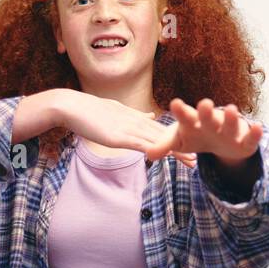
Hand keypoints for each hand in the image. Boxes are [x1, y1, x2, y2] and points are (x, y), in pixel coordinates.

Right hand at [59, 92, 196, 166]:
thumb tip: (151, 115)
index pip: (161, 129)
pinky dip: (155, 151)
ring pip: (157, 141)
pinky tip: (166, 158)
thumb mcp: (117, 110)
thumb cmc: (89, 110)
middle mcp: (136, 122)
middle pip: (164, 136)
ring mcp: (129, 129)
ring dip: (175, 152)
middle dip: (182, 148)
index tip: (191, 146)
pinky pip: (141, 145)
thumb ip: (135, 114)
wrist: (71, 106)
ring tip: (190, 162)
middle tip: (198, 159)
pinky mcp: (119, 136)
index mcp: (136, 117)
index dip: (177, 139)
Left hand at [144, 97, 263, 164]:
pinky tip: (257, 126)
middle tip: (204, 104)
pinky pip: (250, 137)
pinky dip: (254, 132)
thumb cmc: (196, 135)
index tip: (175, 104)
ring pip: (229, 123)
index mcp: (193, 122)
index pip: (185, 116)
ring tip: (230, 109)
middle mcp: (211, 123)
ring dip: (230, 117)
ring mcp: (229, 131)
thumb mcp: (178, 141)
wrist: (220, 141)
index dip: (181, 111)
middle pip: (208, 117)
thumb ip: (164, 146)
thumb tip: (148, 155)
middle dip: (206, 112)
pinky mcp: (244, 141)